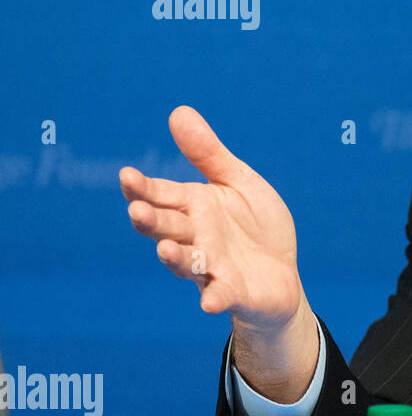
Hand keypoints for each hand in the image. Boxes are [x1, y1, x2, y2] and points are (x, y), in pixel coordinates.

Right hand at [119, 106, 315, 398]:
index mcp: (193, 207)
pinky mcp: (234, 291)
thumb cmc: (255, 226)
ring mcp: (212, 266)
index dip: (143, 189)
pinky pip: (221, 295)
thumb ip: (209, 155)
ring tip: (165, 250)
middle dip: (151, 221)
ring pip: (187, 262)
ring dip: (175, 257)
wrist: (281, 273)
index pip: (160, 195)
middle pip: (167, 228)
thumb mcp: (238, 183)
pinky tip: (209, 304)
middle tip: (138, 211)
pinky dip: (215, 298)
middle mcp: (196, 236)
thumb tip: (178, 111)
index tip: (127, 176)